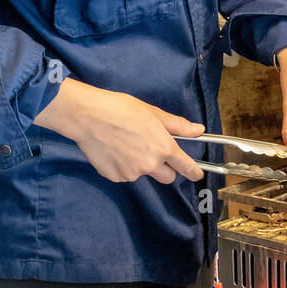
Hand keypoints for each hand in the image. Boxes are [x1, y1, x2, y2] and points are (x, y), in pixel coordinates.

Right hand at [35, 78, 205, 183]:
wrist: (88, 116)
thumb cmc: (120, 110)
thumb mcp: (154, 113)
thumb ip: (178, 126)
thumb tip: (198, 130)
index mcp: (163, 148)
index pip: (185, 167)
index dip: (193, 171)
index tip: (196, 174)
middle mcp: (150, 165)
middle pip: (167, 177)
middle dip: (165, 168)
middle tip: (154, 152)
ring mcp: (131, 173)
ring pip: (144, 174)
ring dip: (140, 165)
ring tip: (126, 144)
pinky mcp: (114, 176)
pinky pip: (125, 175)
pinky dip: (122, 166)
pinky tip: (114, 150)